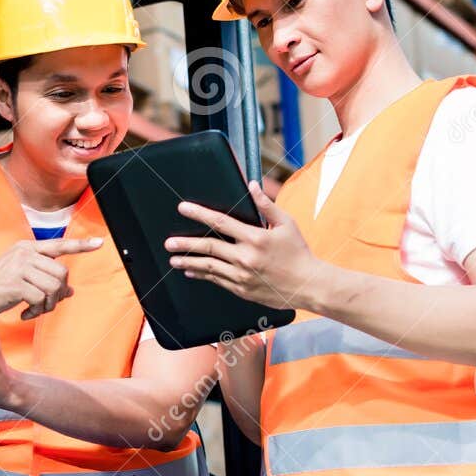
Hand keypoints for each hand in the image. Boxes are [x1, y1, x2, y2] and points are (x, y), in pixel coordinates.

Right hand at [0, 236, 101, 320]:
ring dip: (49, 305)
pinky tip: (25, 315)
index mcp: (27, 248)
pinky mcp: (14, 284)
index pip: (59, 244)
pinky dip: (37, 312)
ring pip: (54, 287)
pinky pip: (41, 299)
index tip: (100, 244)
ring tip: (35, 310)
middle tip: (46, 304)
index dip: (81, 246)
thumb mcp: (21, 279)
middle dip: (59, 293)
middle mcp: (24, 253)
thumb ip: (44, 280)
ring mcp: (19, 267)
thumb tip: (70, 291)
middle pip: (62, 272)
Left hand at [165, 181, 327, 310]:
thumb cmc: (299, 252)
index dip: (199, 213)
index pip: (220, 222)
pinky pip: (217, 280)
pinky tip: (190, 270)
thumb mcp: (287, 224)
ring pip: (208, 267)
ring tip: (173, 258)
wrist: (308, 286)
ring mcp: (242, 276)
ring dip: (188, 261)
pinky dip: (202, 274)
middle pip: (208, 247)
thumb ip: (266, 205)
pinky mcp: (241, 289)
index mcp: (255, 238)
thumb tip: (252, 185)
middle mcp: (245, 257)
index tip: (183, 208)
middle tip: (168, 241)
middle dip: (185, 243)